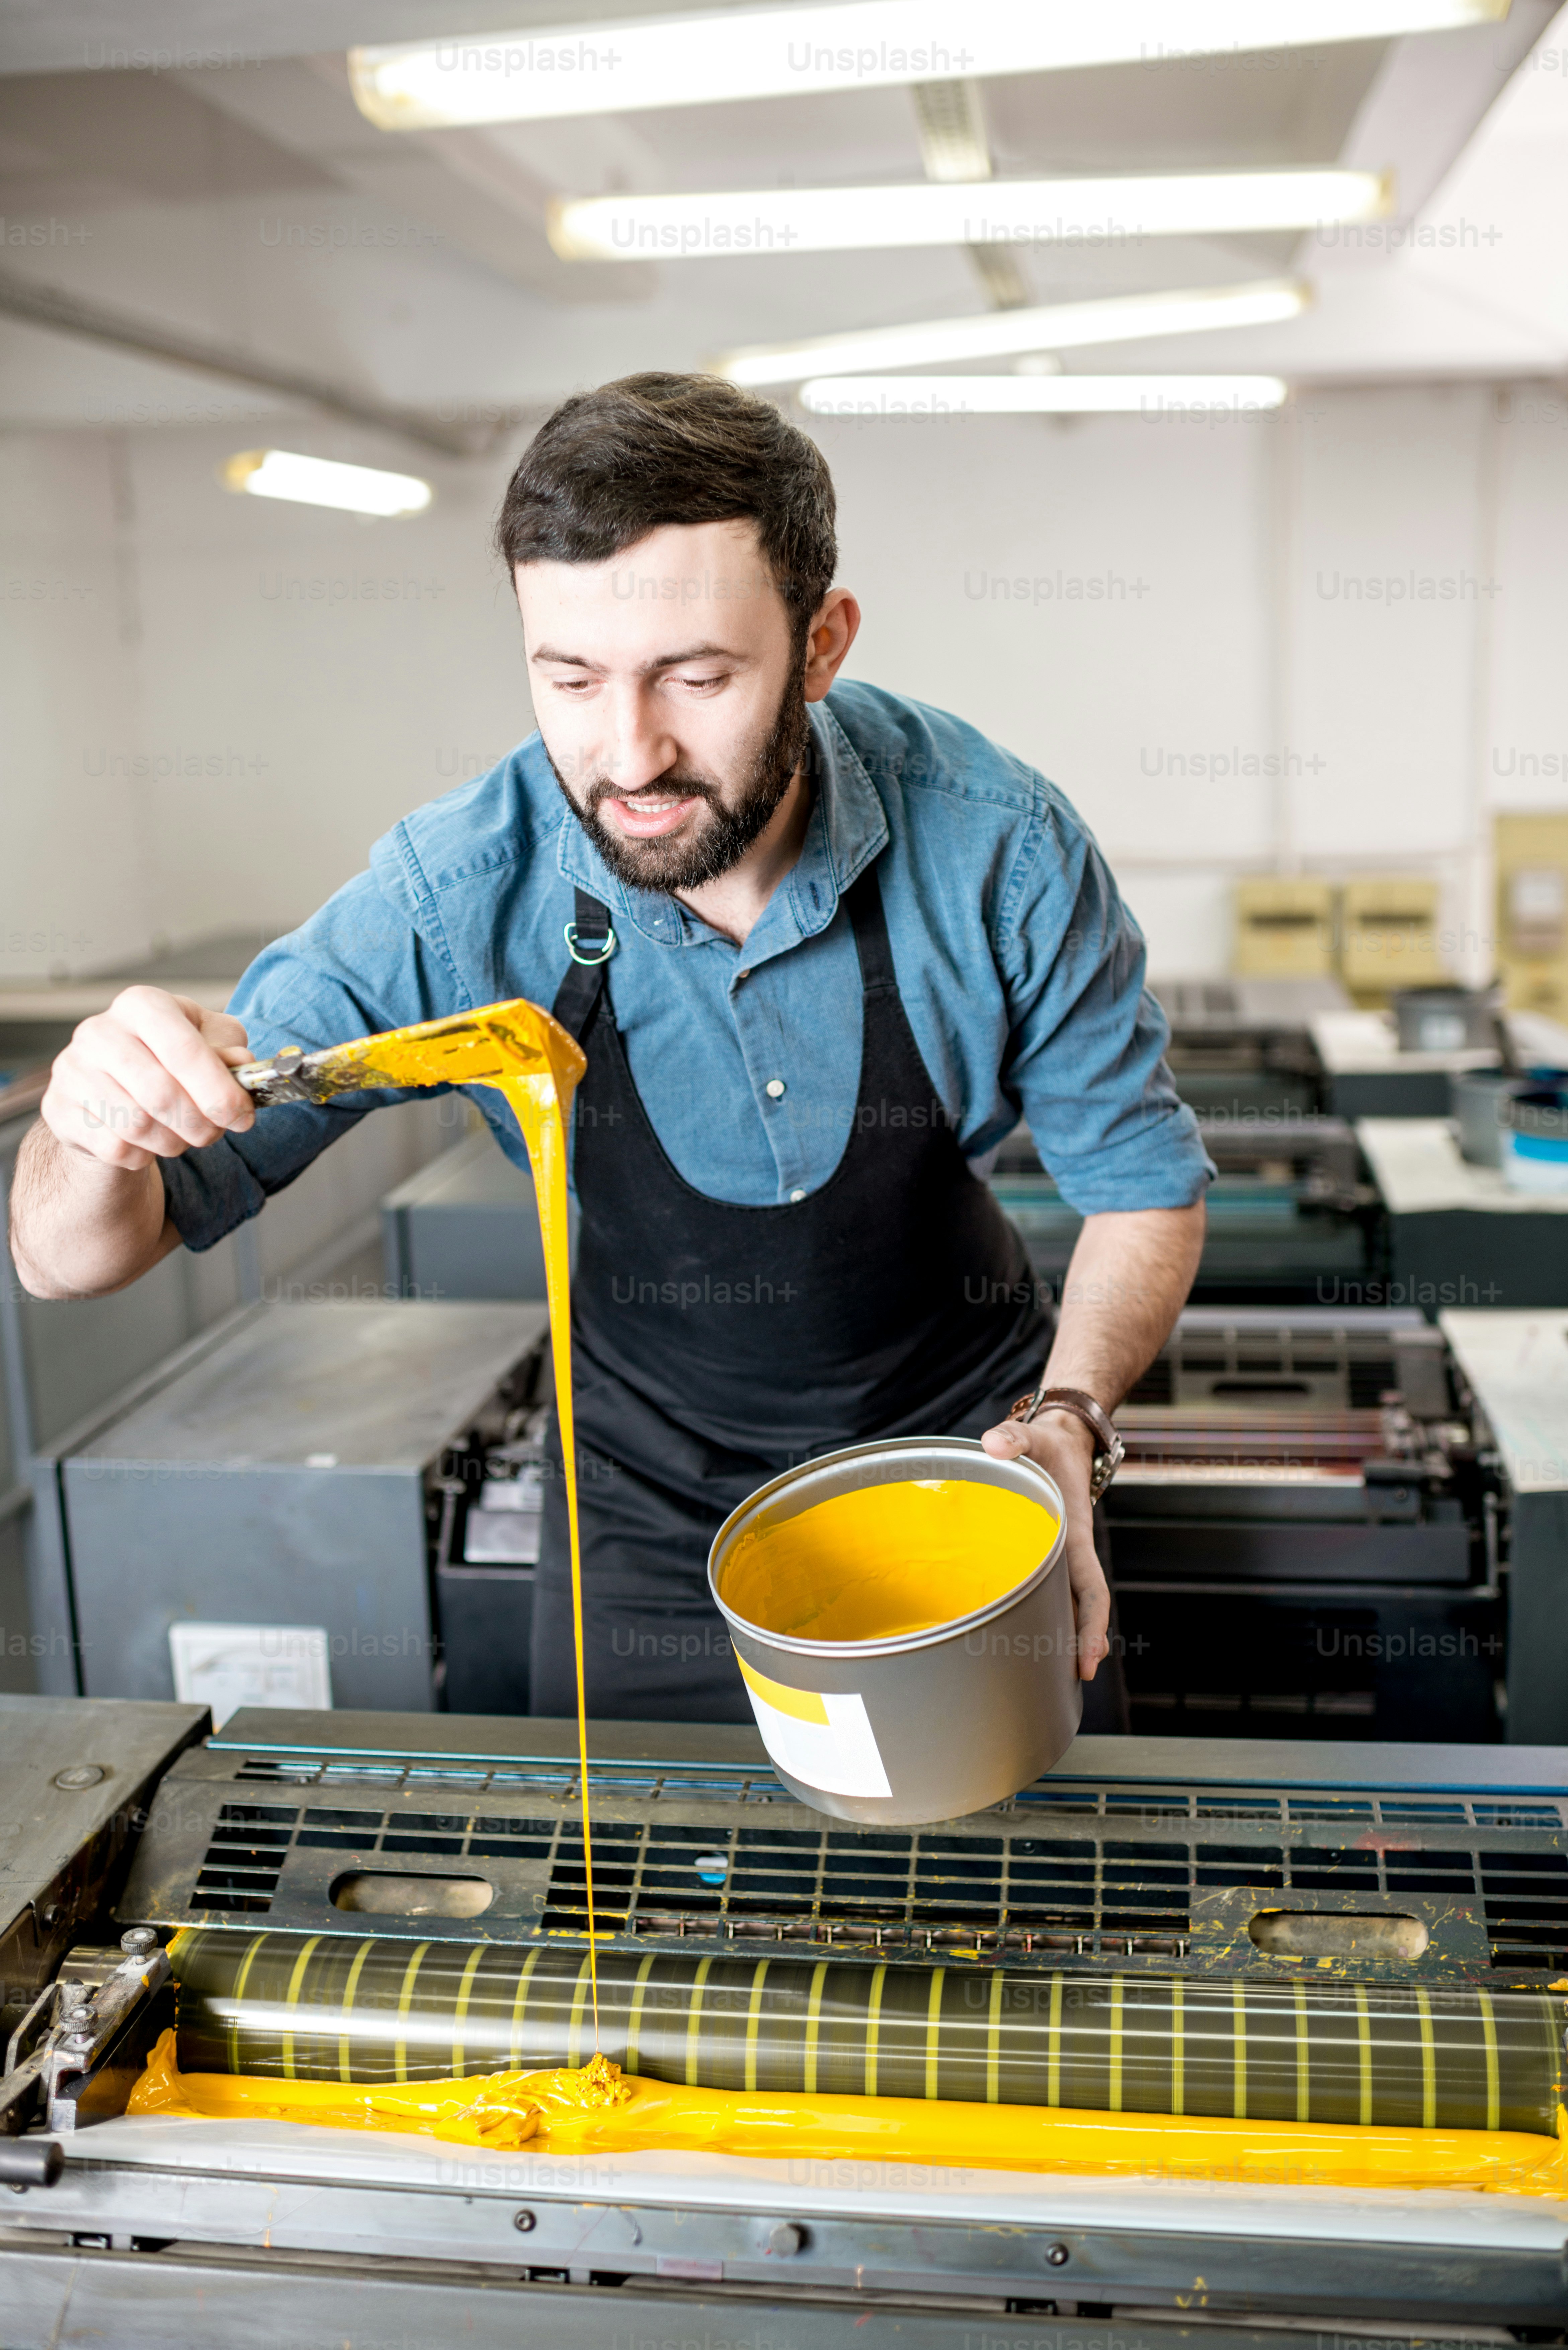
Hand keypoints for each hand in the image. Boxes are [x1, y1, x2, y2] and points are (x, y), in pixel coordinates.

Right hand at [40, 987, 254, 1174]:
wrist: (109, 1085)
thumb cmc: (166, 1059)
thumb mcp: (207, 1041)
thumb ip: (230, 1050)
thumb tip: (243, 1064)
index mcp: (142, 1005)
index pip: (185, 1050)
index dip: (219, 1091)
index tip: (242, 1116)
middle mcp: (100, 1031)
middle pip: (162, 1095)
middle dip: (200, 1125)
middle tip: (215, 1133)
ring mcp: (73, 1070)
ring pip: (137, 1126)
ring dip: (174, 1142)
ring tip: (183, 1136)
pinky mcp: (59, 1108)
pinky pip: (114, 1147)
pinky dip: (143, 1155)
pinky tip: (149, 1142)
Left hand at [980, 1407, 1108, 1680]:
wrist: (1064, 1439)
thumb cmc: (1048, 1444)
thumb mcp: (1034, 1437)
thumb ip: (1014, 1437)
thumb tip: (993, 1443)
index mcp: (1075, 1535)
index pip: (1091, 1591)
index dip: (1092, 1627)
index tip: (1089, 1662)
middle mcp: (1071, 1552)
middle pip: (1082, 1609)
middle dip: (1079, 1647)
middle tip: (1069, 1684)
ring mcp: (1061, 1555)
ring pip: (1066, 1604)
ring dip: (1062, 1636)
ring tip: (1046, 1677)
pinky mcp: (1046, 1553)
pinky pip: (1049, 1589)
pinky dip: (1044, 1614)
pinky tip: (1025, 1635)